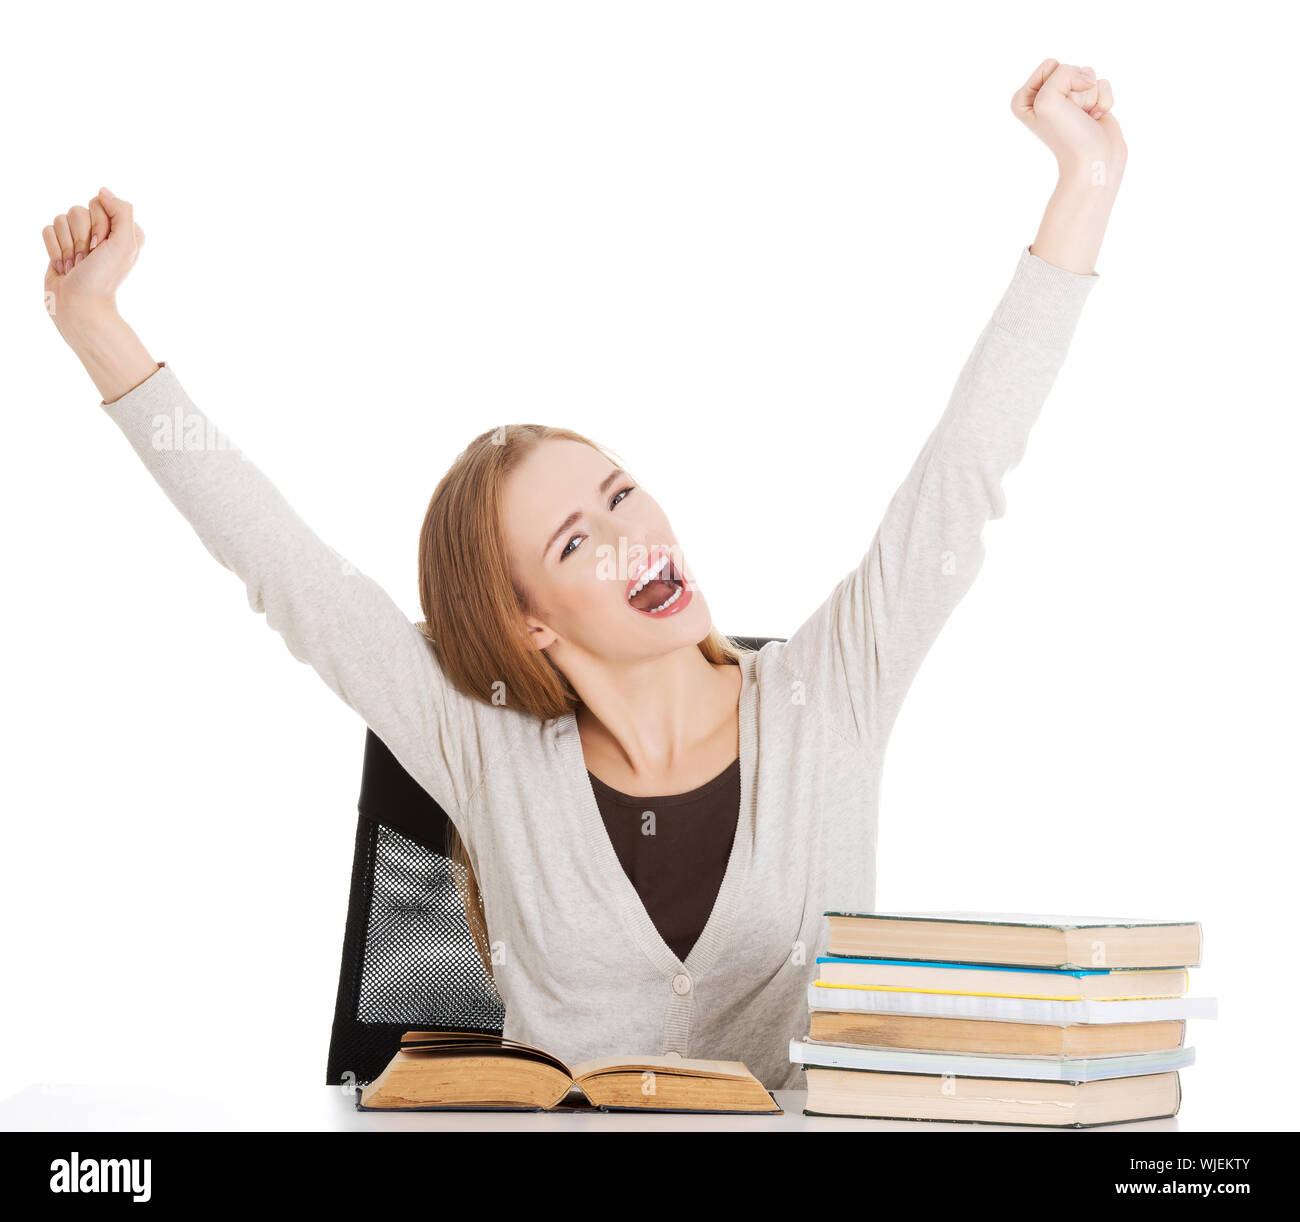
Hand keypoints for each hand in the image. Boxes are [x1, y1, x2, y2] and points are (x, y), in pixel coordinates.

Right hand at [43, 187, 144, 334]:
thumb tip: (102, 191)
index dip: (98, 224)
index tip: (101, 247)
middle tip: (88, 259)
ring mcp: (80, 238)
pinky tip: (64, 266)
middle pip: (78, 210)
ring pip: (61, 218)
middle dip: (80, 237)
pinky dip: (54, 249)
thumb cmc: (103, 277)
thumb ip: (122, 211)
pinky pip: (48, 229)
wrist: (79, 304)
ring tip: (76, 265)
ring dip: (67, 246)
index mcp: (123, 230)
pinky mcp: (60, 245)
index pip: (100, 202)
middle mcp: (102, 232)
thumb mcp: (124, 243)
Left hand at [1011, 59, 1126, 182]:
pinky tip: (1096, 117)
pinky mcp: (1089, 102)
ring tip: (1084, 117)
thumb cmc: (1067, 136)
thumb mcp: (1048, 99)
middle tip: (1073, 115)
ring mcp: (1068, 100)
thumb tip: (1089, 77)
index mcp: (1024, 98)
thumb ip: (1063, 72)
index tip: (1057, 110)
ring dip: (1091, 95)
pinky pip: (1103, 83)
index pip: (1051, 65)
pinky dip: (1104, 99)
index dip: (1058, 85)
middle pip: (1071, 68)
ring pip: (1088, 74)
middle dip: (1077, 91)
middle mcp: (1044, 97)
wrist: (1092, 160)